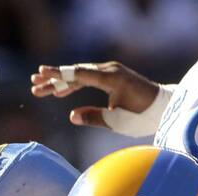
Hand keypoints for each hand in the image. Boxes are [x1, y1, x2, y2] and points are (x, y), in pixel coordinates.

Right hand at [31, 62, 165, 131]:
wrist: (162, 107)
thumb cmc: (141, 116)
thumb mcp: (117, 121)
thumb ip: (93, 118)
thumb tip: (71, 116)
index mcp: (110, 78)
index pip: (79, 73)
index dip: (58, 74)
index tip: (41, 73)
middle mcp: (110, 70)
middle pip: (76, 72)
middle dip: (54, 79)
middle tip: (34, 83)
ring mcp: (111, 72)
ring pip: (81, 75)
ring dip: (62, 82)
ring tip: (42, 88)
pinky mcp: (112, 77)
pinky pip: (89, 78)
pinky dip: (74, 84)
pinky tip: (62, 91)